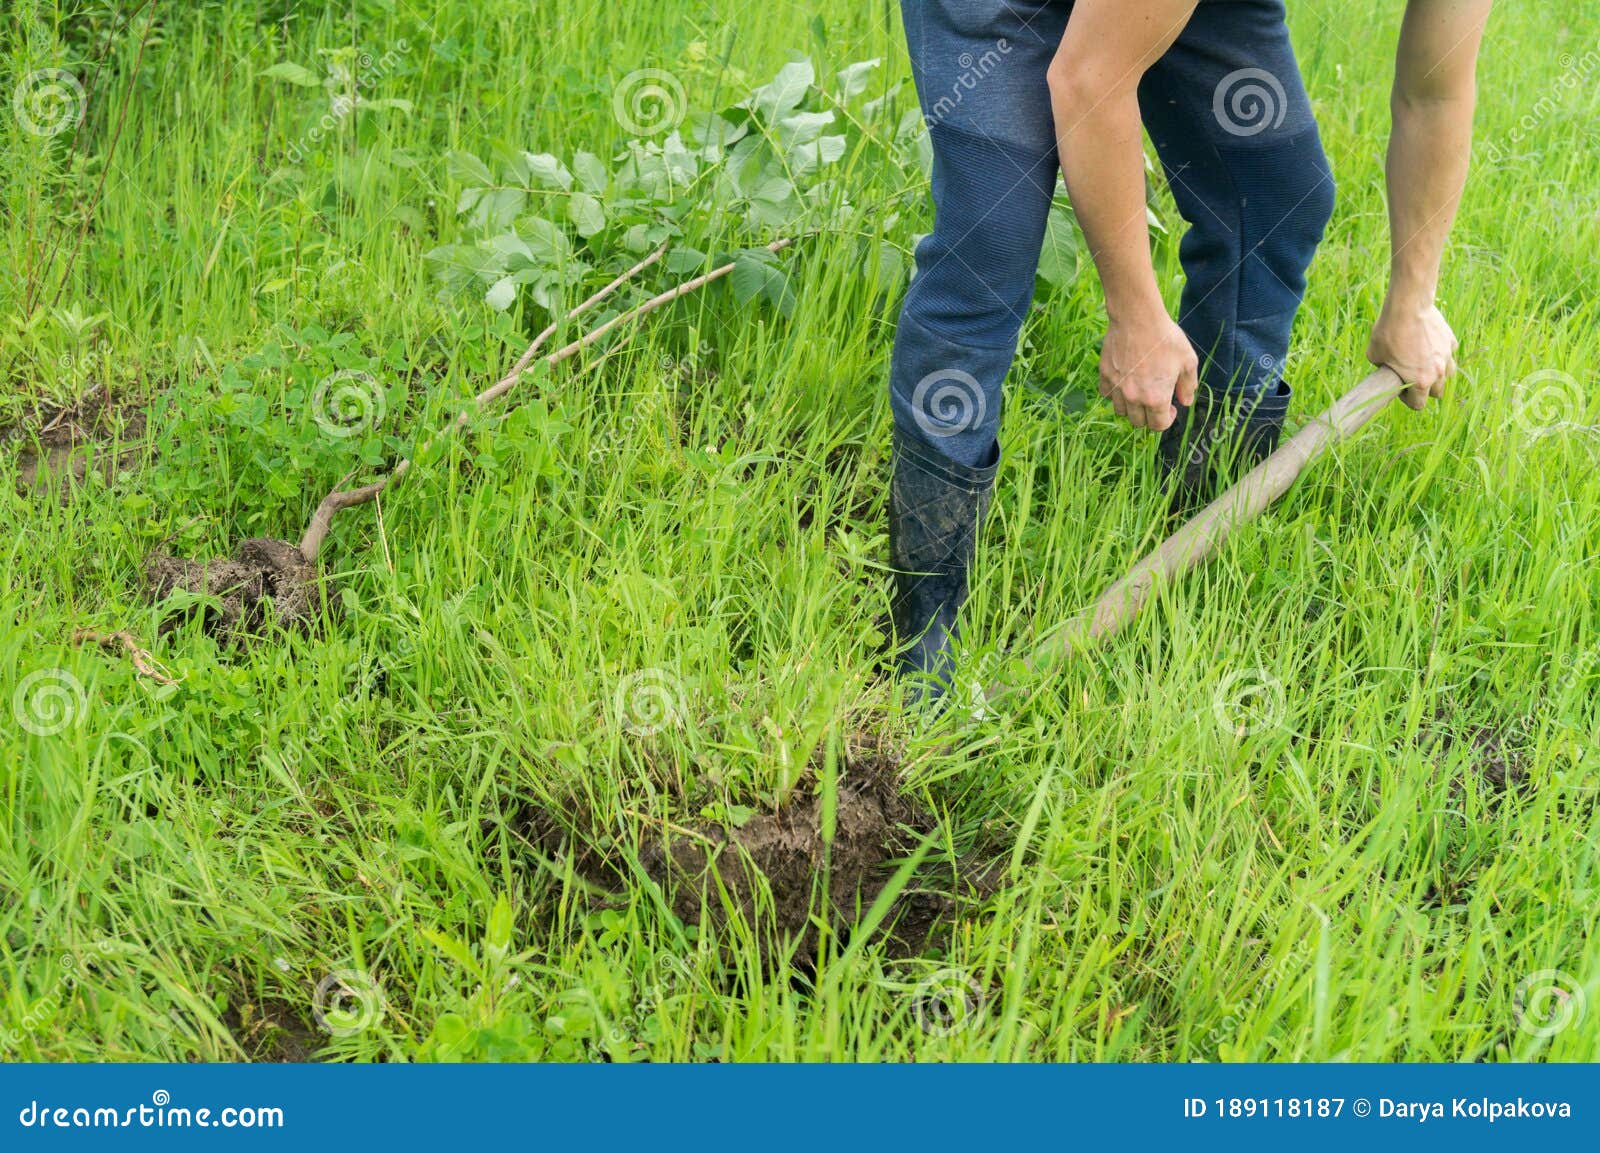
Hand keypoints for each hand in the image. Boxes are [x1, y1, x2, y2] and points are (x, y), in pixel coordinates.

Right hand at [1099, 310, 1197, 431]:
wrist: (1137, 318)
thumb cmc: (1165, 338)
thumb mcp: (1188, 361)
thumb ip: (1188, 385)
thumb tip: (1185, 402)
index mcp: (1157, 398)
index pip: (1159, 425)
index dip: (1168, 420)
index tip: (1171, 408)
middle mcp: (1134, 397)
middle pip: (1138, 422)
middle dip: (1149, 416)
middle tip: (1156, 400)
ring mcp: (1117, 387)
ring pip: (1121, 411)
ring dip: (1131, 407)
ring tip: (1139, 393)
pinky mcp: (1105, 375)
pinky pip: (1107, 394)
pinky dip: (1115, 394)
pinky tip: (1125, 382)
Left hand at [1367, 298, 1457, 410]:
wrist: (1408, 307)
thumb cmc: (1388, 332)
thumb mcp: (1375, 356)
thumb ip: (1383, 369)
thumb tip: (1385, 370)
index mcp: (1420, 382)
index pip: (1418, 404)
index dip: (1407, 400)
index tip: (1401, 390)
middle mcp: (1437, 372)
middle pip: (1437, 393)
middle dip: (1425, 390)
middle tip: (1412, 378)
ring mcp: (1447, 356)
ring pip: (1448, 375)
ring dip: (1437, 374)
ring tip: (1423, 365)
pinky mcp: (1450, 341)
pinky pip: (1449, 353)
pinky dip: (1441, 353)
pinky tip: (1428, 345)